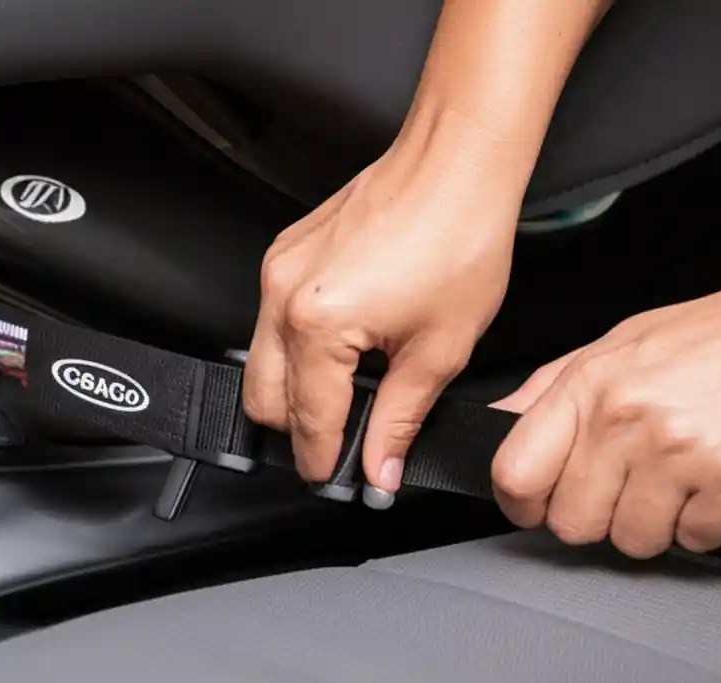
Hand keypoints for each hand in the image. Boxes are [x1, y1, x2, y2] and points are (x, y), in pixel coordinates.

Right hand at [243, 114, 526, 491]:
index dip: (326, 462)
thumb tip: (381, 467)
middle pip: (263, 399)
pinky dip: (299, 348)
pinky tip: (347, 351)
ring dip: (298, 390)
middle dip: (299, 432)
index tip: (342, 480)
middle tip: (343, 448)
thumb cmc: (458, 237)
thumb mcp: (440, 349)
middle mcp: (283, 296)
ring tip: (352, 398)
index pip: (308, 421)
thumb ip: (399, 420)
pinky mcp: (286, 252)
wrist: (456, 163)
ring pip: (262, 361)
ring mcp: (278, 269)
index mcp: (317, 325)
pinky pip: (274, 321)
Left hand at [491, 245, 720, 557]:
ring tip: (686, 474)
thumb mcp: (624, 340)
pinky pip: (695, 541)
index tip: (541, 503)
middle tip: (632, 485)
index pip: (514, 472)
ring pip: (632, 542)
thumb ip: (555, 388)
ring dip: (658, 522)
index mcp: (590, 381)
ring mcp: (678, 453)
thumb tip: (500, 426)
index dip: (523, 501)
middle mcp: (625, 418)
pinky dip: (709, 521)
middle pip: (571, 523)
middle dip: (598, 516)